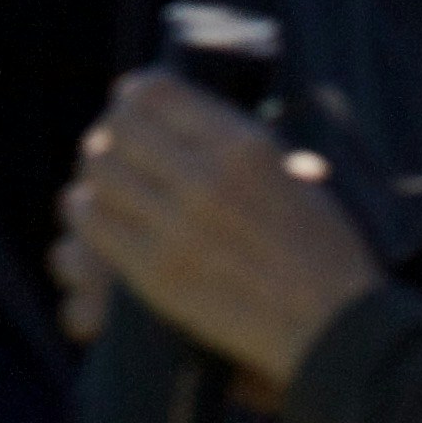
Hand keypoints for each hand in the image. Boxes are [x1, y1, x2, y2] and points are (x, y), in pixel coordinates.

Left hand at [61, 72, 379, 398]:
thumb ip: (240, 144)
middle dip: (113, 132)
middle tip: (115, 146)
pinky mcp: (158, 275)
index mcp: (244, 147)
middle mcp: (206, 179)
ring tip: (106, 181)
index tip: (132, 104)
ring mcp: (178, 229)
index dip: (135, 94)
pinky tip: (97, 212)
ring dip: (98, 172)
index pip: (156, 92)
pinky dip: (89, 212)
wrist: (332, 330)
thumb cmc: (324, 251)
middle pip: (120, 127)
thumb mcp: (294, 173)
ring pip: (101, 172)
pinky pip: (97, 224)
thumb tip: (187, 117)